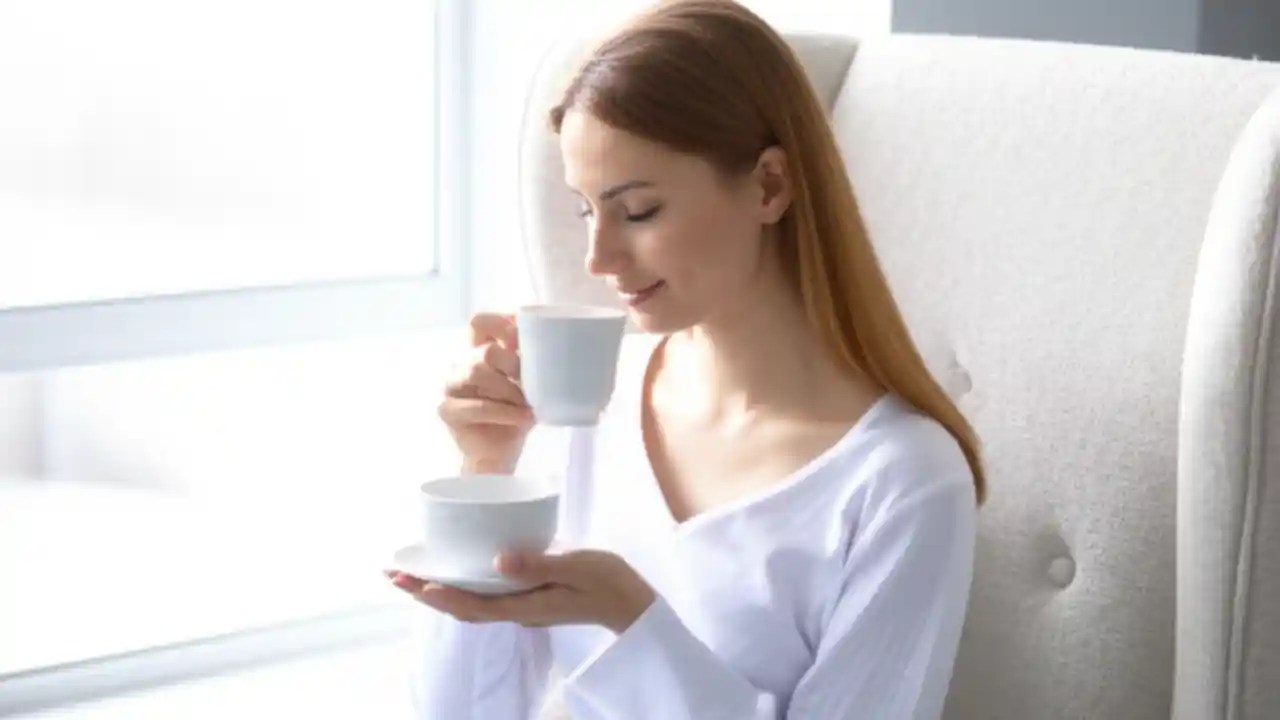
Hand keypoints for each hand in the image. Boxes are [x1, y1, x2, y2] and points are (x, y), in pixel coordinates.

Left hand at [386, 550, 656, 633]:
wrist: (631, 603)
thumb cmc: (607, 582)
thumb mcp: (576, 566)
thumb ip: (539, 564)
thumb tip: (497, 560)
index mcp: (525, 605)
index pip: (472, 604)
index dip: (441, 594)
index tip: (414, 580)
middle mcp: (517, 610)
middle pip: (462, 606)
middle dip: (426, 591)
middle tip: (394, 573)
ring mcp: (523, 606)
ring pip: (471, 602)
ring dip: (440, 589)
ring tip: (413, 572)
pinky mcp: (530, 597)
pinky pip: (486, 595)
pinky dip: (463, 585)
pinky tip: (459, 569)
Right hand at [439, 312, 533, 473]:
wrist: (501, 451)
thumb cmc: (518, 413)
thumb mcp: (532, 385)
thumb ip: (533, 364)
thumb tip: (556, 347)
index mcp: (481, 351)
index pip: (480, 322)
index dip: (502, 324)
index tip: (524, 340)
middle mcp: (463, 363)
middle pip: (485, 350)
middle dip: (514, 365)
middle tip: (532, 384)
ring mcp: (452, 385)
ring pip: (477, 372)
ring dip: (509, 390)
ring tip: (527, 404)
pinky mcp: (447, 409)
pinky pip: (478, 406)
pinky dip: (506, 412)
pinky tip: (524, 417)